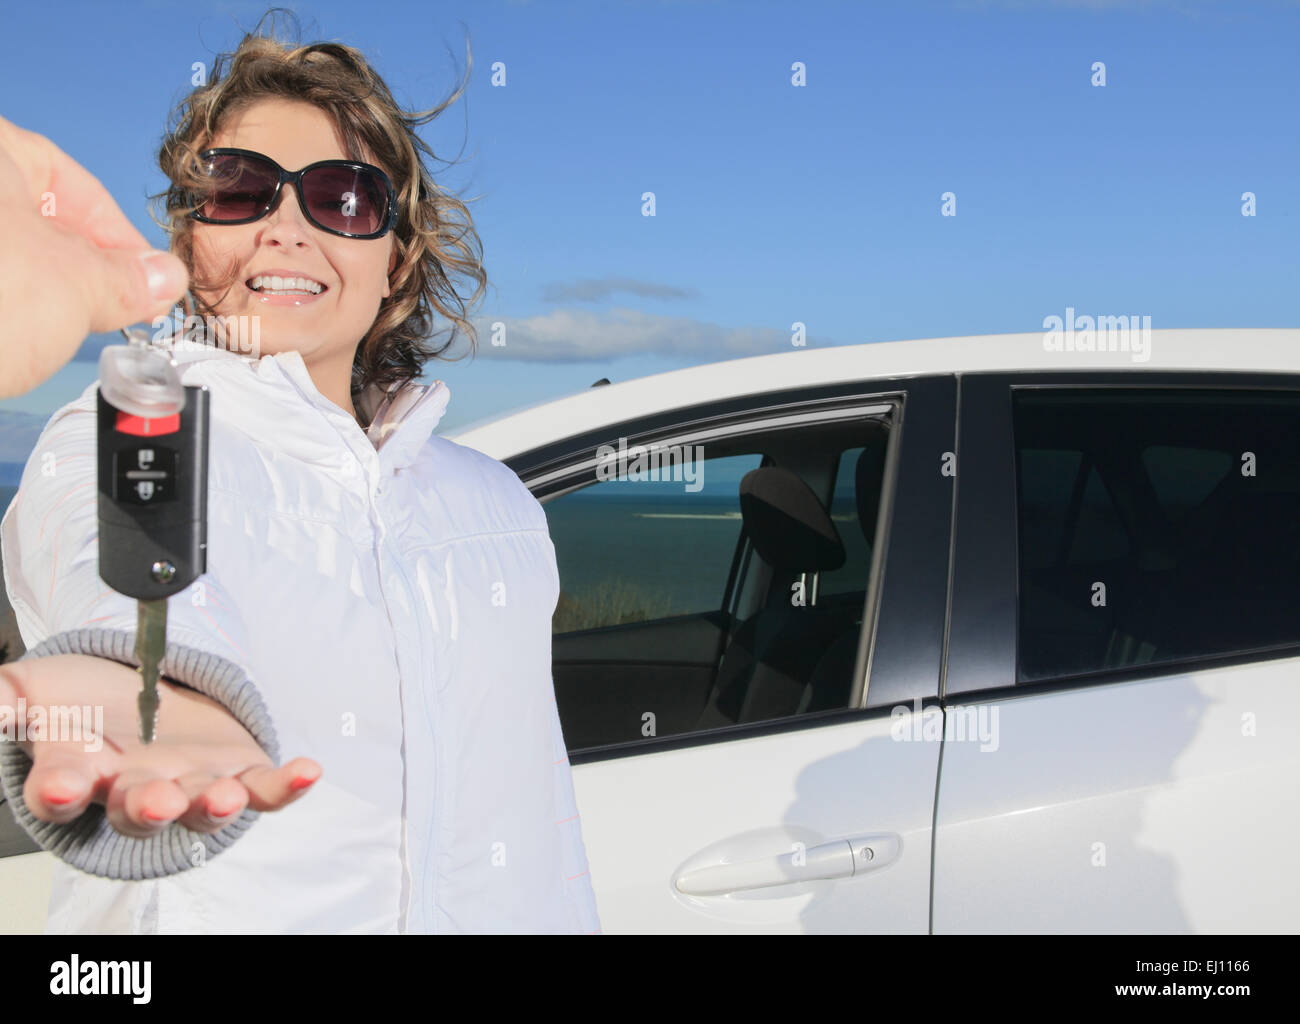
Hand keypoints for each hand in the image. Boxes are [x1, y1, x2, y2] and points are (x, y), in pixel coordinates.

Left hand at [0, 115, 188, 398]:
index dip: (120, 237)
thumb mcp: (77, 288)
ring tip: (62, 329)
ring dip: (35, 288)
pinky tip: (11, 337)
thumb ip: (126, 278)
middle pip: (28, 214)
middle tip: (116, 306)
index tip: (147, 279)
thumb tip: (158, 275)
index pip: (70, 182)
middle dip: (78, 263)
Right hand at [0, 654, 319, 836]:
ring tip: (224, 795)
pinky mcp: (236, 775)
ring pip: (201, 807)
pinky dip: (286, 787)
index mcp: (81, 772)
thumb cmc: (80, 704)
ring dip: (214, 804)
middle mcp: (135, 789)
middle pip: (138, 809)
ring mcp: (189, 787)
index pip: (64, 789)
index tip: (58, 787)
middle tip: (155, 801)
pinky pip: (263, 790)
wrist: (133, 696)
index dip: (59, 790)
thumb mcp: (36, 690)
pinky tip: (307, 772)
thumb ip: (7, 700)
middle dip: (147, 807)